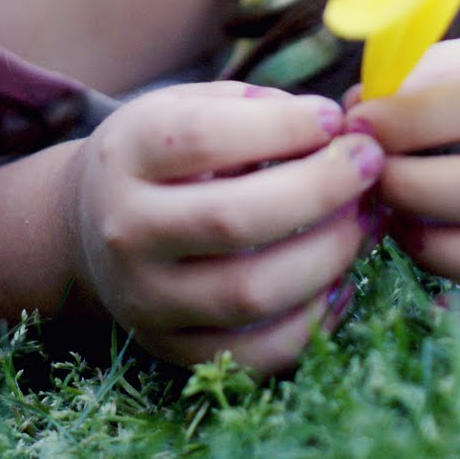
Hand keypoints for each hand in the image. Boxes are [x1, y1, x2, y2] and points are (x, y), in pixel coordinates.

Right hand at [67, 80, 384, 372]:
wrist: (89, 222)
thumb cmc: (161, 154)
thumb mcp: (186, 105)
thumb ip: (253, 104)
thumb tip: (333, 126)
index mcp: (128, 153)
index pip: (206, 139)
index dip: (282, 127)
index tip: (334, 118)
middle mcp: (126, 228)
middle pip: (233, 220)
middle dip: (320, 190)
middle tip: (370, 164)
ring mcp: (145, 297)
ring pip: (249, 293)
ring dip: (327, 255)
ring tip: (366, 221)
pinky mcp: (171, 349)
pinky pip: (255, 354)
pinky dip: (312, 322)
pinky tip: (340, 281)